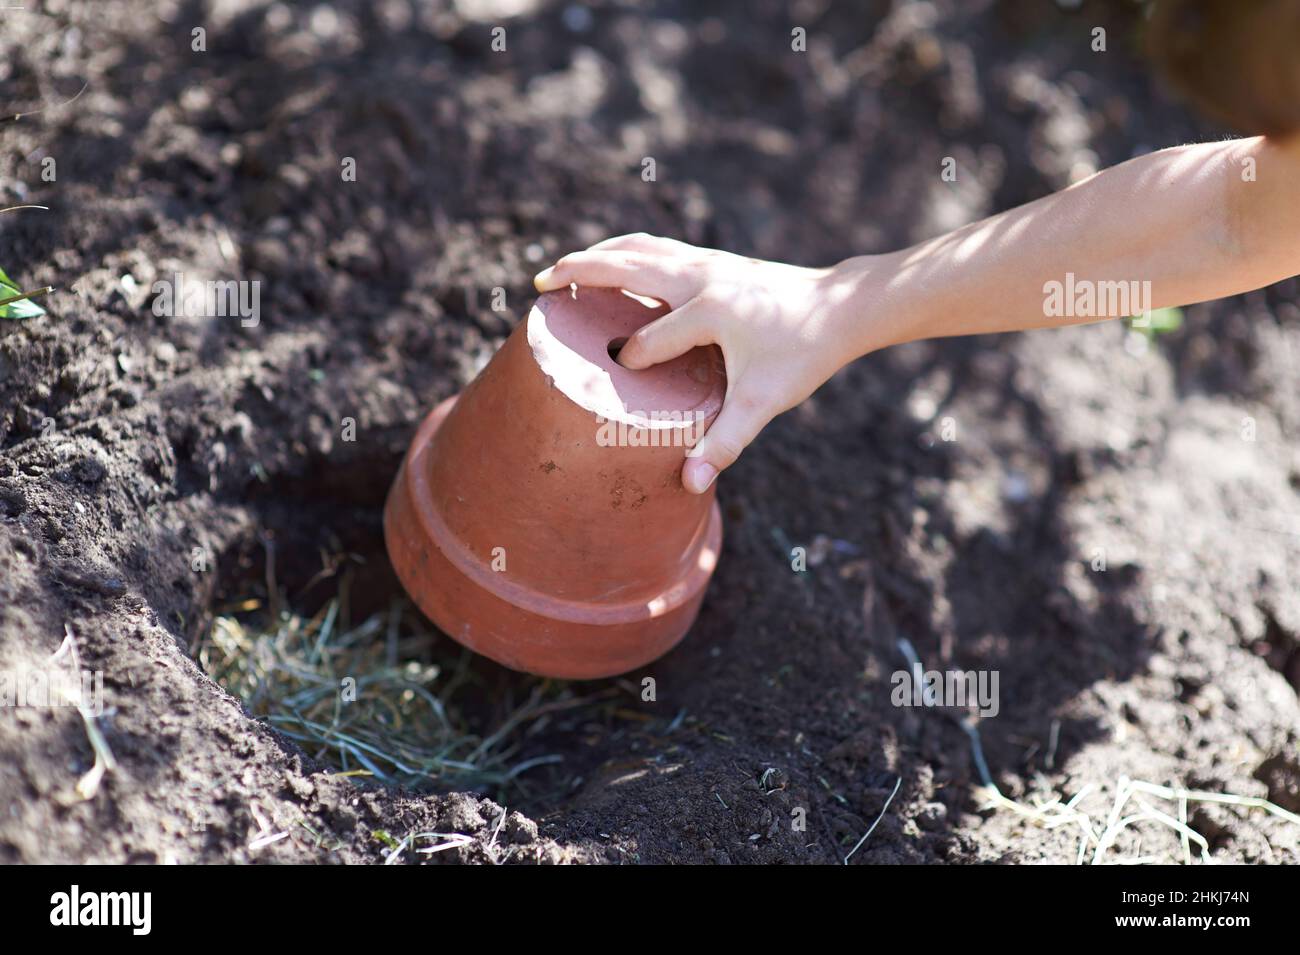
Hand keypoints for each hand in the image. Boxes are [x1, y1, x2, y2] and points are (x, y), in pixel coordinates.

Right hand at [534, 234, 874, 492]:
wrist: (843, 307)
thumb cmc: (804, 354)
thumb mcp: (763, 402)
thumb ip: (726, 442)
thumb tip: (692, 483)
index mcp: (708, 310)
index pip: (648, 339)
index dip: (630, 360)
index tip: (615, 375)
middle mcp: (701, 276)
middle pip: (625, 265)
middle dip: (579, 273)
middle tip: (539, 283)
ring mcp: (707, 262)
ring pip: (638, 246)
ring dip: (598, 254)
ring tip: (564, 268)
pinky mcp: (714, 259)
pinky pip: (657, 246)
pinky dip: (626, 250)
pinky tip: (615, 259)